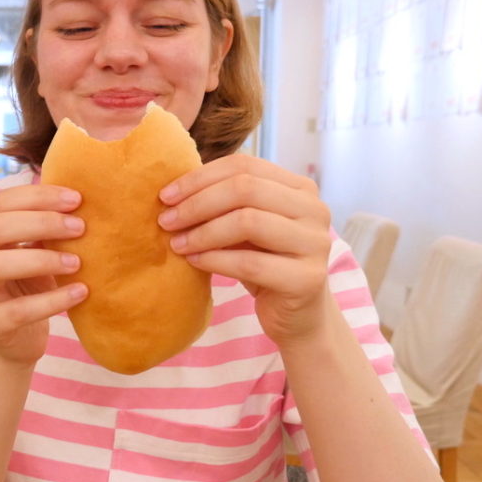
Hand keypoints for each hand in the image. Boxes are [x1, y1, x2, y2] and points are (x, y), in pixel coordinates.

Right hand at [0, 184, 87, 364]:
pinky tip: (81, 292)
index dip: (38, 196)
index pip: (1, 202)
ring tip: (77, 262)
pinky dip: (52, 300)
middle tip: (80, 228)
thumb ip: (47, 230)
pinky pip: (17, 310)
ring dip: (41, 260)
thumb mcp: (38, 253)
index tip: (76, 199)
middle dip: (41, 223)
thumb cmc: (32, 288)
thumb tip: (82, 201)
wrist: (18, 340)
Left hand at [157, 153, 331, 346]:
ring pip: (248, 222)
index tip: (166, 195)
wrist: (298, 315)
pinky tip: (194, 262)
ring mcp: (315, 243)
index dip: (200, 178)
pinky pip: (249, 263)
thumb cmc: (267, 263)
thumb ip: (224, 203)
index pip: (244, 166)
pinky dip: (215, 260)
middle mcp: (314, 209)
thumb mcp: (247, 226)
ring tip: (177, 243)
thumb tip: (172, 191)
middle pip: (245, 189)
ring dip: (203, 232)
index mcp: (300, 188)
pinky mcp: (307, 279)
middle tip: (166, 221)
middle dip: (197, 203)